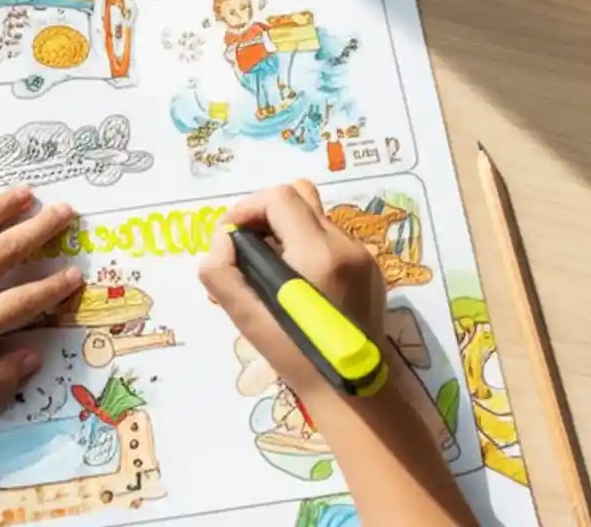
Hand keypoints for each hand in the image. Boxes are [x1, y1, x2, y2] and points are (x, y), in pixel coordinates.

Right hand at [199, 180, 386, 403]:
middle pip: (299, 197)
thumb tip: (221, 243)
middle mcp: (346, 245)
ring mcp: (363, 256)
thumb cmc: (297, 359)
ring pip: (314, 218)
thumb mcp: (248, 319)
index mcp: (319, 254)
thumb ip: (222, 273)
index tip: (231, 236)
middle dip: (264, 214)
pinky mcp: (369, 269)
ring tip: (268, 272)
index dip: (247, 208)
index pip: (280, 197)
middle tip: (247, 248)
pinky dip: (305, 249)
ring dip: (284, 233)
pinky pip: (329, 240)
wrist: (353, 393)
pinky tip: (295, 286)